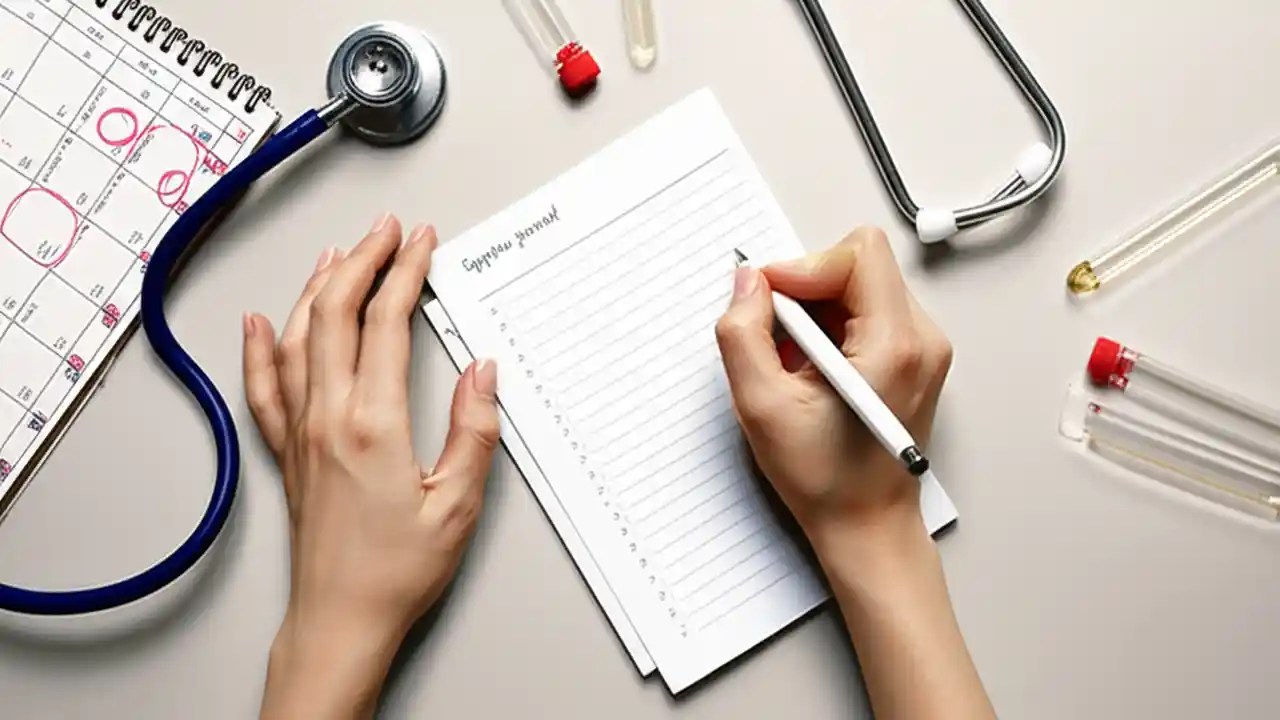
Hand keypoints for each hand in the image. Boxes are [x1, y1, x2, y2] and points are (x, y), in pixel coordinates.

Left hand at [242, 215, 499, 718]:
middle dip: (363, 260)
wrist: (341, 619)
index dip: (405, 273)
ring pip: (299, 339)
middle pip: (337, 315)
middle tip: (386, 231)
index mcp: (373, 423)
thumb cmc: (396, 571)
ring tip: (338, 253)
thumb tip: (481, 373)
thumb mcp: (457, 504)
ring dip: (319, 288)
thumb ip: (473, 432)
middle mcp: (328, 418)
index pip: (387, 323)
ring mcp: (302, 432)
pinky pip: (266, 386)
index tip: (421, 243)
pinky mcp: (288, 453)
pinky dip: (260, 348)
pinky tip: (258, 324)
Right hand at [715, 227, 951, 549]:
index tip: (768, 300)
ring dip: (817, 311)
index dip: (802, 268)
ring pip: (861, 284)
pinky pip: (868, 311)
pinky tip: (814, 371)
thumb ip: (743, 334)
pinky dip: (832, 328)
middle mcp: (922, 338)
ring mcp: (923, 347)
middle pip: (860, 264)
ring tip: (796, 364)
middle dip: (807, 291)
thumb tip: (747, 283)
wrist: (866, 525)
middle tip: (779, 340)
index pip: (856, 254)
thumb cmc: (825, 479)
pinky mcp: (914, 356)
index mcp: (896, 345)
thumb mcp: (761, 406)